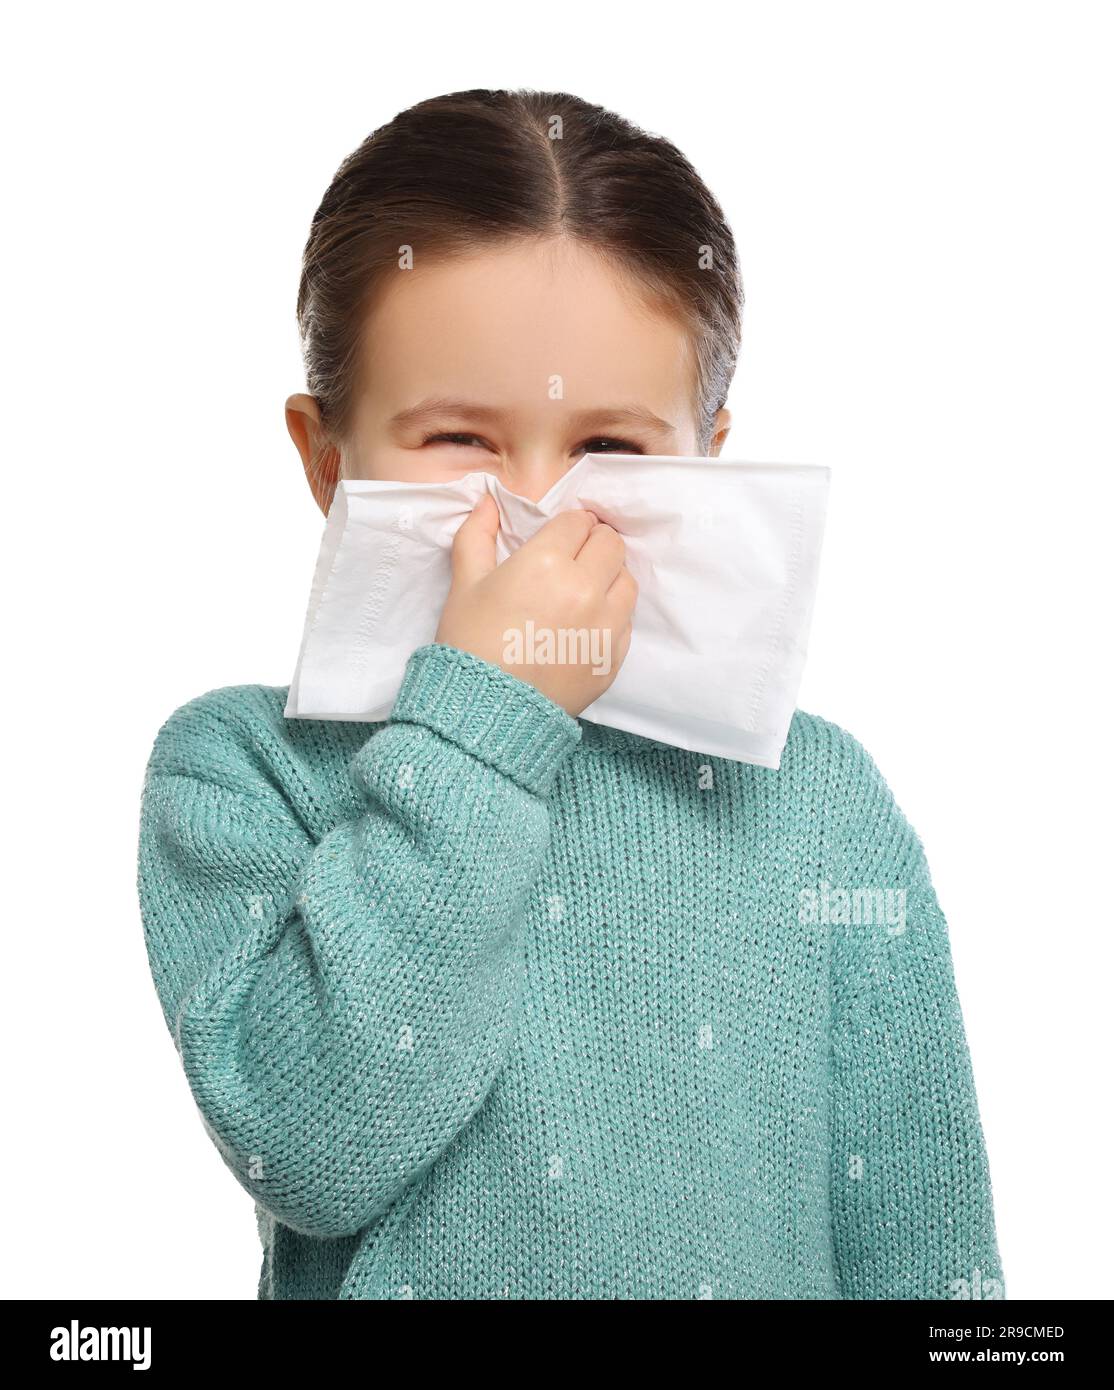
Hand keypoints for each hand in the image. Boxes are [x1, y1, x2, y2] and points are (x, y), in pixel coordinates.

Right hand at [434, 493, 637, 716]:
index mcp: (547, 562)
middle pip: (611, 544)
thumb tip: (488, 502)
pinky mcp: (614, 656)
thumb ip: (476, 536)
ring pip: (626, 580)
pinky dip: (611, 615)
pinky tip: (584, 625)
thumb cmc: (470, 644)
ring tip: (582, 591)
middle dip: (593, 544)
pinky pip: (626, 620)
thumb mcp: (464, 585)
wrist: (486, 712)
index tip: (559, 538)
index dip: (569, 526)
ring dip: (608, 577)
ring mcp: (605, 625)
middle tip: (572, 559)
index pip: (579, 522)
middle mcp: (585, 588)